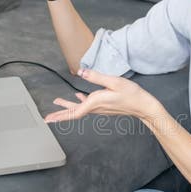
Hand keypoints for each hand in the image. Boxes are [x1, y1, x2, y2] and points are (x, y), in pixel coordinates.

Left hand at [44, 68, 158, 123]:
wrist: (143, 106)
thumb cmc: (132, 94)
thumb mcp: (114, 81)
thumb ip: (96, 77)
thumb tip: (81, 72)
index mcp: (96, 102)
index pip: (74, 111)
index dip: (60, 114)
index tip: (49, 119)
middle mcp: (96, 107)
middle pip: (74, 112)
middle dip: (60, 114)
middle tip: (47, 118)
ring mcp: (100, 108)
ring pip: (80, 108)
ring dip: (68, 105)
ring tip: (57, 102)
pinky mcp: (104, 106)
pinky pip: (88, 105)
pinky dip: (80, 101)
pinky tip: (78, 96)